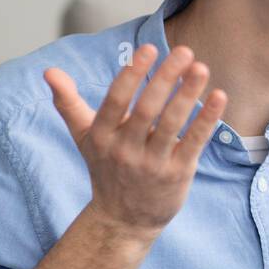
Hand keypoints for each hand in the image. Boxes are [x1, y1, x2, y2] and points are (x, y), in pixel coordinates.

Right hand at [44, 43, 226, 238]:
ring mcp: (152, 164)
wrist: (123, 220)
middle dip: (165, 79)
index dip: (131, 75)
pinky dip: (207, 120)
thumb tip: (48, 71)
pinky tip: (219, 96)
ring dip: (188, 95)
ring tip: (201, 68)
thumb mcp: (84, 138)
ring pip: (171, 124)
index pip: (115, 101)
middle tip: (184, 51)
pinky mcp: (177, 174)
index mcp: (102, 136)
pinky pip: (193, 142)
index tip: (148, 48)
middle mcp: (125, 150)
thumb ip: (68, 103)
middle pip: (146, 110)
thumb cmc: (106, 168)